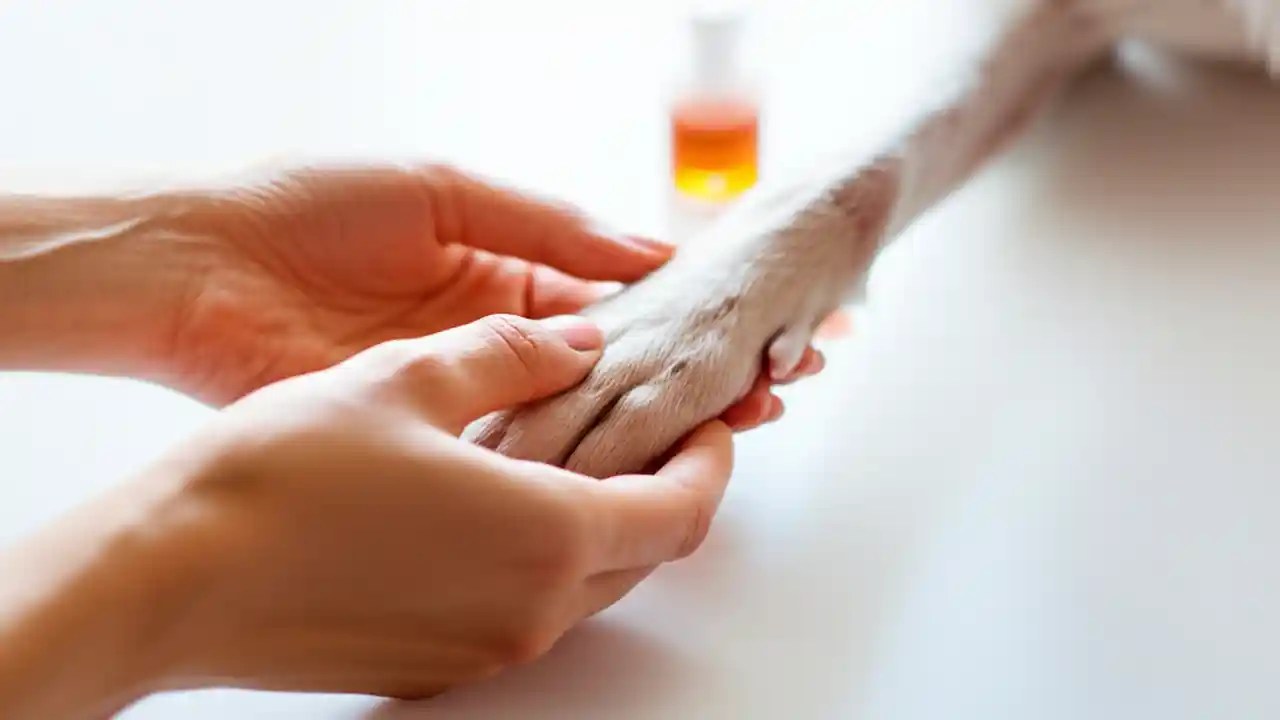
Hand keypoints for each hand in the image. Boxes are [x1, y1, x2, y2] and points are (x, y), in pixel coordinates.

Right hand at [0, 315, 735, 718]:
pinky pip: (525, 610)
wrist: (173, 577)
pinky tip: (499, 507)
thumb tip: (575, 343)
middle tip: (655, 432)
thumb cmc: (282, 476)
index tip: (711, 421)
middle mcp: (532, 608)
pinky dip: (542, 559)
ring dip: (605, 525)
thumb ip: (512, 356)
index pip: (683, 510)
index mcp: (548, 534)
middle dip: (667, 491)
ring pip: (590, 586)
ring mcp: (484, 646)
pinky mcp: (436, 662)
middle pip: (648, 554)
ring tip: (578, 458)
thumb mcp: (408, 377)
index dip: (711, 461)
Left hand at [154, 164, 821, 422]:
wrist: (193, 263)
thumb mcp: (445, 188)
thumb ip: (547, 225)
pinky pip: (503, 454)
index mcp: (498, 270)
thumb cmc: (308, 205)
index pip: (610, 303)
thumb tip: (650, 247)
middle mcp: (488, 337)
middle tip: (764, 392)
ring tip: (724, 432)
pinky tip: (625, 470)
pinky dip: (564, 464)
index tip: (743, 335)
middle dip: (684, 380)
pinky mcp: (420, 436)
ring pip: (569, 419)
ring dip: (644, 428)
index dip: (678, 320)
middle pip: (606, 368)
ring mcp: (458, 392)